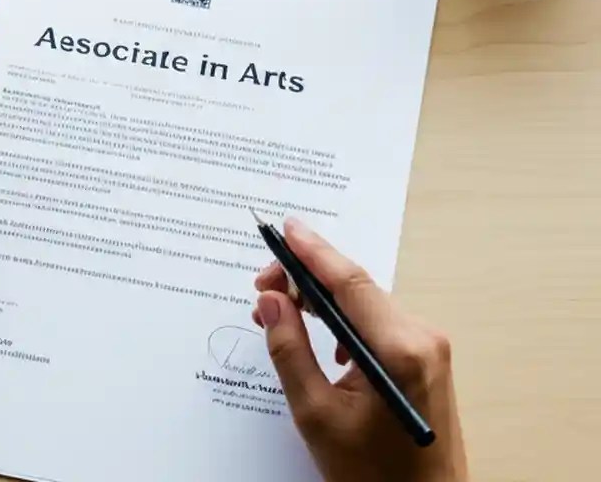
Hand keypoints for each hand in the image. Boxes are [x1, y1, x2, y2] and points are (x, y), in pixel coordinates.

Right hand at [252, 219, 467, 481]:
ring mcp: (427, 348)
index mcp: (399, 349)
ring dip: (320, 303)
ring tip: (279, 316)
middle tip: (259, 290)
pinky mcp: (423, 359)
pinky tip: (314, 337)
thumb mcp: (316, 413)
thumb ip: (289, 350)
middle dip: (305, 281)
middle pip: (354, 288)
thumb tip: (271, 301)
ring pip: (362, 305)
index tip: (283, 229)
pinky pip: (375, 323)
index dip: (312, 251)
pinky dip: (340, 321)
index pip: (348, 282)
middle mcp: (422, 338)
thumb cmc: (374, 475)